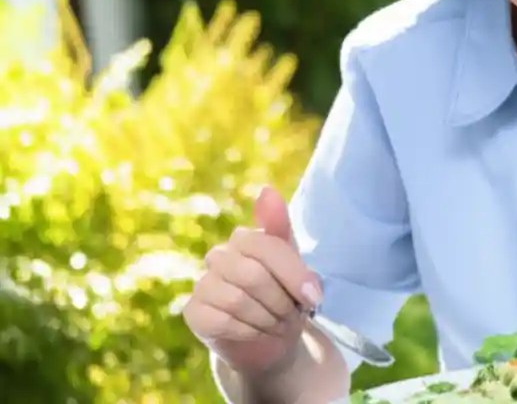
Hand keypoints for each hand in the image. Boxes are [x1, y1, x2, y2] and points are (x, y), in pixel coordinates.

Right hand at [182, 186, 322, 376]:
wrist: (270, 338)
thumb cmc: (284, 293)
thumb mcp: (293, 262)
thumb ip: (281, 227)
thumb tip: (266, 189)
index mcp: (245, 238)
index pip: (267, 246)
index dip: (294, 274)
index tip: (314, 298)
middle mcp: (219, 255)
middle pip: (253, 276)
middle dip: (280, 301)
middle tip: (291, 315)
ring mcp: (202, 283)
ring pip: (237, 300)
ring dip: (266, 319)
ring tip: (277, 324)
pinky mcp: (192, 311)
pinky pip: (221, 321)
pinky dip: (248, 331)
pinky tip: (256, 332)